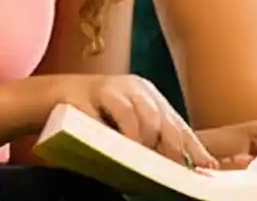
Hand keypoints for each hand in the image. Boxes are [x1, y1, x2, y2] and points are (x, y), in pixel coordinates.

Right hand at [57, 74, 217, 169]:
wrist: (49, 98)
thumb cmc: (89, 118)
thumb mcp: (122, 127)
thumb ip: (145, 141)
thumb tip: (174, 168)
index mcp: (148, 96)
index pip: (177, 123)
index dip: (193, 146)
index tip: (207, 166)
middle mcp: (135, 89)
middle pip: (163, 119)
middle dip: (174, 146)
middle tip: (177, 167)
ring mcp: (111, 89)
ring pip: (140, 116)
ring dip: (144, 141)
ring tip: (144, 159)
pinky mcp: (87, 96)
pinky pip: (106, 116)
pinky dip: (117, 134)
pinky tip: (121, 147)